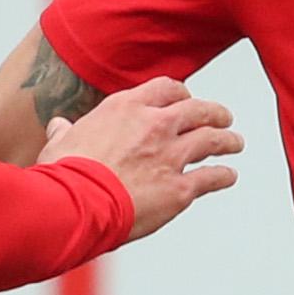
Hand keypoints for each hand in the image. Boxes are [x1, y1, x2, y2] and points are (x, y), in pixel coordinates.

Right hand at [50, 77, 242, 235]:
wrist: (74, 205)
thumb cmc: (62, 175)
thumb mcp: (58, 145)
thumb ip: (64, 133)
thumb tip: (59, 127)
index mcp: (125, 108)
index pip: (165, 89)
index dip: (180, 94)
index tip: (185, 100)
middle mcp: (153, 126)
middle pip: (197, 110)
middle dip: (213, 112)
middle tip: (223, 117)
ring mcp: (170, 156)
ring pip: (211, 139)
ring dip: (227, 140)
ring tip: (235, 142)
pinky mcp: (179, 189)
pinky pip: (211, 178)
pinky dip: (224, 176)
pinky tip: (229, 176)